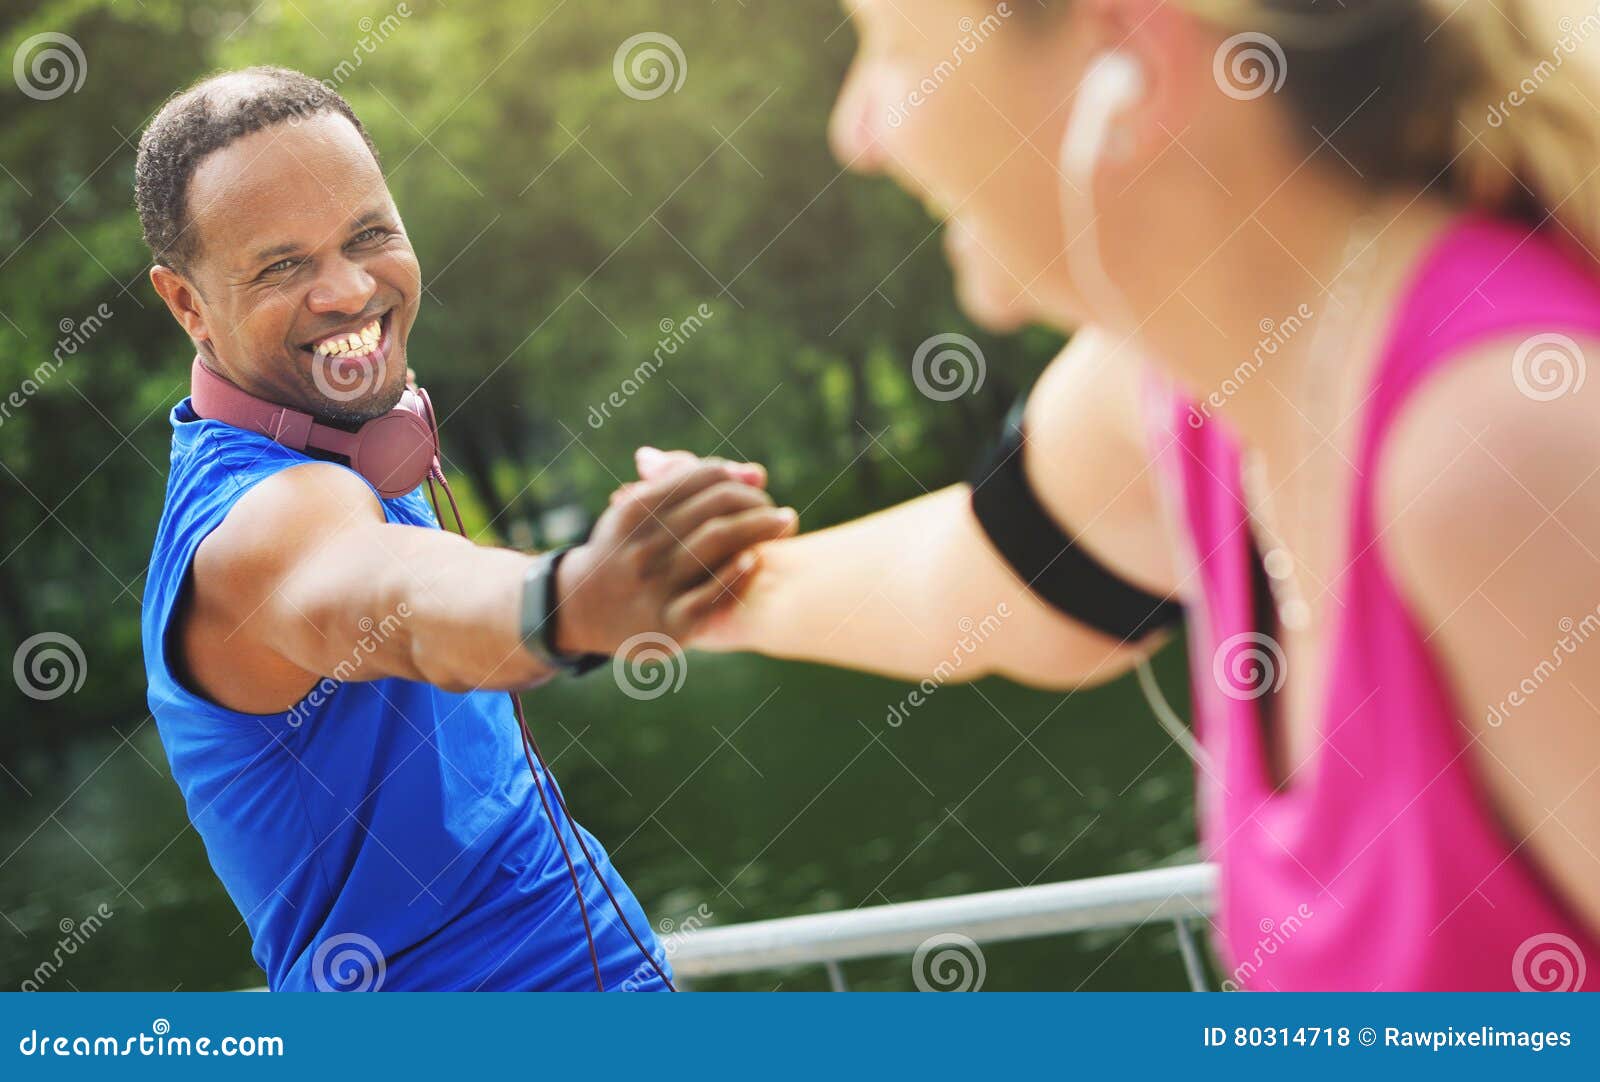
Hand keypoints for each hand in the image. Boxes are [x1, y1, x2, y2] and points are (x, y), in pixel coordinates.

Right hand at [552, 459, 796, 654]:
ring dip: (761, 527)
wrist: (579, 610)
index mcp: (634, 511)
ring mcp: (656, 585)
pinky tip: (758, 560)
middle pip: (715, 507)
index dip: (736, 477)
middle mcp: (642, 546)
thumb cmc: (623, 550)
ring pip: (718, 542)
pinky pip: (716, 592)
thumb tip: (755, 472)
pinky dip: (741, 572)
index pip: (700, 477)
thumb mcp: (638, 511)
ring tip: (786, 523)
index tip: (755, 485)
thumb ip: (692, 486)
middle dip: (756, 502)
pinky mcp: (671, 624)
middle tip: (776, 510)